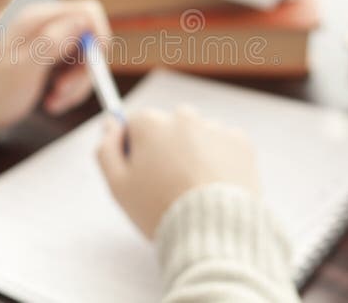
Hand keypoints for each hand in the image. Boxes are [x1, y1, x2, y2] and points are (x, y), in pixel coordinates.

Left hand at [0, 0, 110, 143]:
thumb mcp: (23, 70)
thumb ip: (51, 42)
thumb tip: (82, 21)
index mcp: (38, 19)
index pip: (89, 12)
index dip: (98, 39)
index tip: (88, 69)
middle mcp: (47, 26)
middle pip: (92, 38)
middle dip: (86, 70)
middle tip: (63, 93)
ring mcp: (50, 42)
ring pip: (88, 58)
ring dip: (78, 85)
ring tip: (54, 102)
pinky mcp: (53, 60)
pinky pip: (78, 72)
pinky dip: (71, 90)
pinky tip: (51, 102)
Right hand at [97, 105, 259, 239]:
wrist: (212, 230)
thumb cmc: (159, 209)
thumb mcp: (118, 185)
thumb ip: (107, 149)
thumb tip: (109, 124)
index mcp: (150, 123)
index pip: (136, 125)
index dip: (136, 150)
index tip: (142, 174)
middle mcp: (183, 116)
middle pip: (169, 126)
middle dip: (168, 147)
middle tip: (169, 184)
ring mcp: (214, 127)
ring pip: (198, 135)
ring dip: (195, 153)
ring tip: (195, 189)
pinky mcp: (240, 142)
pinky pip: (224, 145)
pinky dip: (221, 160)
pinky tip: (215, 185)